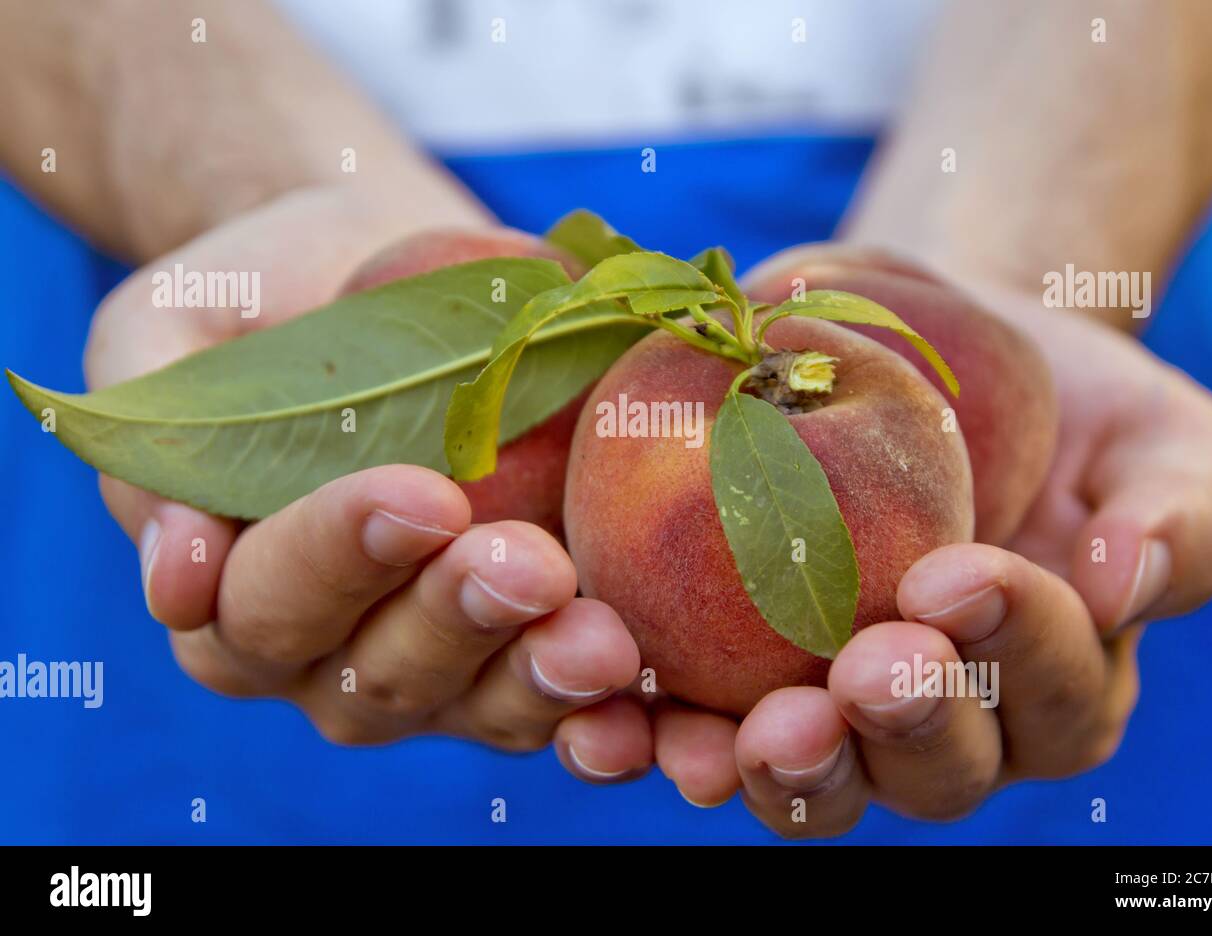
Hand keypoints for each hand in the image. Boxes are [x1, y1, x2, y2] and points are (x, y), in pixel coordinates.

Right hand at [87, 182, 653, 768]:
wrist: (378, 274)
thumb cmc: (269, 303)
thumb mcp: (172, 333)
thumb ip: (154, 443)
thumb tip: (179, 574)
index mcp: (234, 597)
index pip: (269, 603)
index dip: (338, 557)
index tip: (417, 496)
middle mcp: (332, 657)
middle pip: (384, 672)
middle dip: (459, 619)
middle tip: (527, 564)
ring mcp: (441, 668)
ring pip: (480, 705)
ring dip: (540, 679)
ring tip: (600, 638)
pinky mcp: (526, 652)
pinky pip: (565, 706)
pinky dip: (609, 715)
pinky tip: (647, 700)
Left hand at [643, 246, 1211, 836]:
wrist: (934, 346)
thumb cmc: (1063, 402)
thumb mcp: (1160, 440)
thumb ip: (1181, 517)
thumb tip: (1130, 578)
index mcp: (1054, 687)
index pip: (1051, 696)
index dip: (1015, 648)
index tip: (960, 574)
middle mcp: (946, 724)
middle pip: (932, 770)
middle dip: (899, 730)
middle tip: (866, 670)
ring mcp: (832, 713)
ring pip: (814, 780)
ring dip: (773, 769)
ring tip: (737, 737)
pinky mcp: (731, 677)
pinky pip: (694, 725)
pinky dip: (654, 734)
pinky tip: (619, 715)